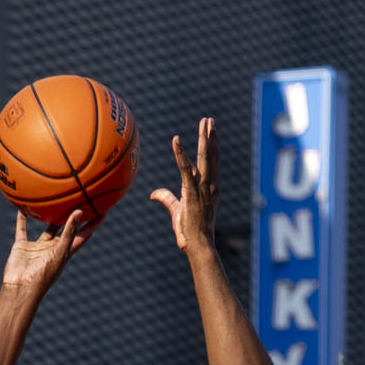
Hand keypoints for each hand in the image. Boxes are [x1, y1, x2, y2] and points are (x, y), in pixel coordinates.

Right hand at [0, 205, 89, 296]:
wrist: (21, 288)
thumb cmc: (44, 274)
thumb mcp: (60, 252)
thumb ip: (69, 232)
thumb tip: (79, 212)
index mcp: (66, 251)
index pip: (83, 235)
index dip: (93, 224)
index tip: (102, 212)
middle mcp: (54, 248)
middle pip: (66, 229)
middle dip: (73, 217)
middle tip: (80, 200)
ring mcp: (39, 247)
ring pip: (46, 228)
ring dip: (49, 217)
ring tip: (55, 201)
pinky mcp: (23, 247)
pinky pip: (22, 230)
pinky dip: (22, 219)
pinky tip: (22, 207)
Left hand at [148, 117, 217, 256]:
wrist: (198, 244)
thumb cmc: (189, 231)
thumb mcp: (176, 211)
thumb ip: (166, 199)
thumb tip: (153, 194)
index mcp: (209, 188)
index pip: (211, 163)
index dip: (211, 147)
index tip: (211, 132)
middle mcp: (209, 185)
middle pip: (211, 156)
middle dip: (210, 137)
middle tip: (209, 120)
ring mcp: (203, 188)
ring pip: (204, 158)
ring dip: (204, 139)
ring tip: (205, 122)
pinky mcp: (192, 192)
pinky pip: (185, 169)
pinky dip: (180, 154)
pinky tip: (176, 140)